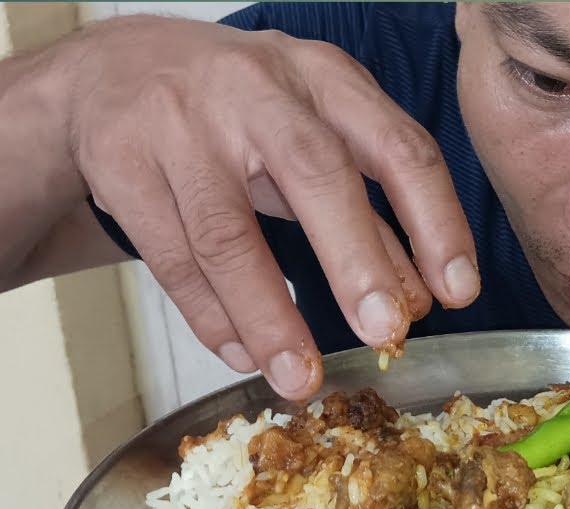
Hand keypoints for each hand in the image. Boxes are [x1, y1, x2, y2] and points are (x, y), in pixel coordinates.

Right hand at [62, 15, 477, 399]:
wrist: (110, 69)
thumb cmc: (240, 112)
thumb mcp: (314, 135)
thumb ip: (370, 209)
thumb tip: (420, 297)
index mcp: (326, 79)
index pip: (399, 147)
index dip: (435, 222)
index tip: (458, 292)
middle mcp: (257, 88)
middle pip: (317, 174)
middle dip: (358, 261)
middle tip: (387, 333)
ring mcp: (180, 121)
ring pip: (228, 233)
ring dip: (270, 317)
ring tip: (300, 378)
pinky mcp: (120, 163)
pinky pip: (173, 256)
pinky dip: (212, 316)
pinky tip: (244, 354)